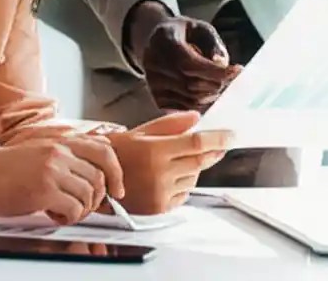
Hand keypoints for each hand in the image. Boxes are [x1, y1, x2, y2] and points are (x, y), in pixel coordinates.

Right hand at [0, 135, 124, 224]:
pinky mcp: (44, 189)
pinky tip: (53, 214)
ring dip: (81, 210)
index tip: (116, 190)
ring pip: (89, 195)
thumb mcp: (41, 150)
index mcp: (62, 142)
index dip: (116, 173)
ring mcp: (53, 170)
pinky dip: (69, 217)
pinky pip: (74, 209)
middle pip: (100, 177)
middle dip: (96, 198)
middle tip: (83, 207)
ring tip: (63, 210)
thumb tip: (93, 174)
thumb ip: (66, 156)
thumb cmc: (5, 166)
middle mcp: (61, 152)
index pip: (105, 151)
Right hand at [105, 111, 232, 214]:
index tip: (231, 135)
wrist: (96, 182)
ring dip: (194, 168)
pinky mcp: (160, 208)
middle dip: (213, 152)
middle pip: (200, 161)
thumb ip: (170, 124)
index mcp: (155, 151)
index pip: (197, 143)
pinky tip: (168, 178)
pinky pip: (184, 194)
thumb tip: (195, 118)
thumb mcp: (140, 132)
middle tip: (219, 146)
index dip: (218, 139)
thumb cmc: (116, 154)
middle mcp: (160, 173)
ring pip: (194, 178)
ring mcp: (161, 192)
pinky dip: (183, 185)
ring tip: (175, 162)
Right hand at [126, 1, 241, 112]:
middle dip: (217, 84)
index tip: (236, 70)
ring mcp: (153, 82)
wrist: (158, 42)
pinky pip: (184, 109)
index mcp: (164, 39)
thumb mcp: (201, 28)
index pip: (189, 63)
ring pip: (189, 99)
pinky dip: (202, 104)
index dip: (214, 71)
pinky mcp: (157, 97)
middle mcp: (153, 62)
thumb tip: (222, 64)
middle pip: (190, 84)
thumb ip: (213, 44)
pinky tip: (209, 93)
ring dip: (212, 95)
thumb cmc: (185, 34)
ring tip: (221, 84)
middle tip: (232, 79)